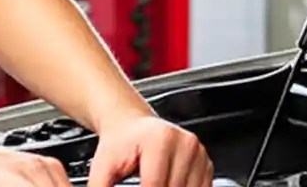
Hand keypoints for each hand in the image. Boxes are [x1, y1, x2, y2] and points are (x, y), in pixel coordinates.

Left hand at [87, 115, 212, 185]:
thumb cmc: (118, 144)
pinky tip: (167, 185)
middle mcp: (184, 143)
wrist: (129, 125)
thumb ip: (100, 186)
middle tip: (141, 184)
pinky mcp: (206, 164)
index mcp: (160, 140)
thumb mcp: (102, 166)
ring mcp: (198, 153)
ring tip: (150, 183)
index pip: (155, 185)